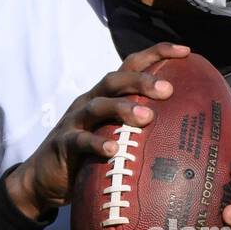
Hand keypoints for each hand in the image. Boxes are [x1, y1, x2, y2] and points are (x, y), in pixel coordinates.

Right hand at [5, 42, 186, 219]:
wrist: (43, 178)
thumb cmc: (90, 157)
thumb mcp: (116, 137)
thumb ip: (140, 130)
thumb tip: (187, 135)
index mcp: (105, 96)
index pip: (130, 65)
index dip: (156, 54)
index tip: (186, 51)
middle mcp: (89, 102)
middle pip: (115, 81)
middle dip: (141, 81)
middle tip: (168, 90)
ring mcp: (74, 121)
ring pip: (98, 106)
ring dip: (122, 109)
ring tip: (146, 118)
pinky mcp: (63, 144)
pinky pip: (80, 140)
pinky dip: (97, 144)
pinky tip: (113, 150)